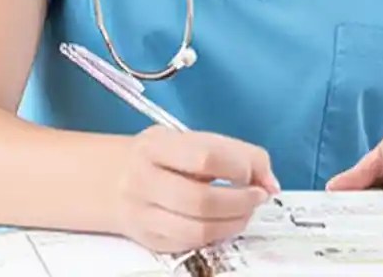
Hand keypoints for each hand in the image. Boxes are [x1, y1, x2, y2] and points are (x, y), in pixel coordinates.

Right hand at [113, 126, 280, 253]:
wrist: (110, 178)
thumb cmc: (162, 156)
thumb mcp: (194, 139)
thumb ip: (239, 153)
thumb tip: (272, 182)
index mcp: (156, 146)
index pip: (206, 158)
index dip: (239, 168)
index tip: (253, 173)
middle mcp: (143, 180)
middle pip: (202, 200)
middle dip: (241, 202)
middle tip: (258, 197)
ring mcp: (142, 213)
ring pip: (197, 230)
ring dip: (233, 223)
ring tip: (245, 212)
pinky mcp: (147, 239)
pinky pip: (189, 244)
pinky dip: (215, 236)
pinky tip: (223, 222)